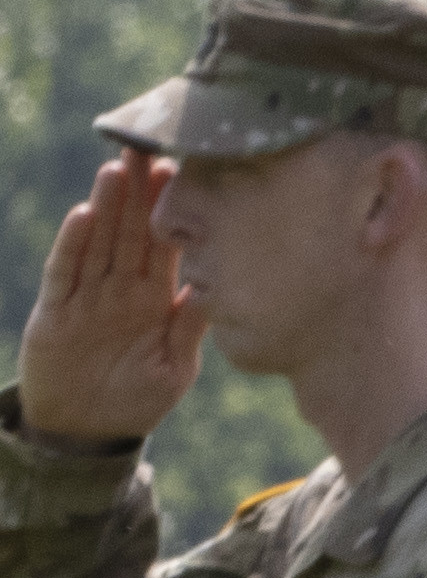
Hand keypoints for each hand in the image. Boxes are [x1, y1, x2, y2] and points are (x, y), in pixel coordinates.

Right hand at [15, 153, 201, 442]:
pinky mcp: (56, 310)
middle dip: (138, 192)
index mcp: (154, 299)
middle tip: (148, 148)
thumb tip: (217, 290)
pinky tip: (84, 216)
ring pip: (99, 242)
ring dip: (108, 206)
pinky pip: (66, 272)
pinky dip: (74, 246)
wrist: (87, 429)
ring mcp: (87, 296)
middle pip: (130, 231)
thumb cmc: (136, 397)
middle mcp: (120, 289)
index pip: (166, 246)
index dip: (174, 211)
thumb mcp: (174, 366)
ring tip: (117, 169)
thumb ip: (190, 328)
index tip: (187, 173)